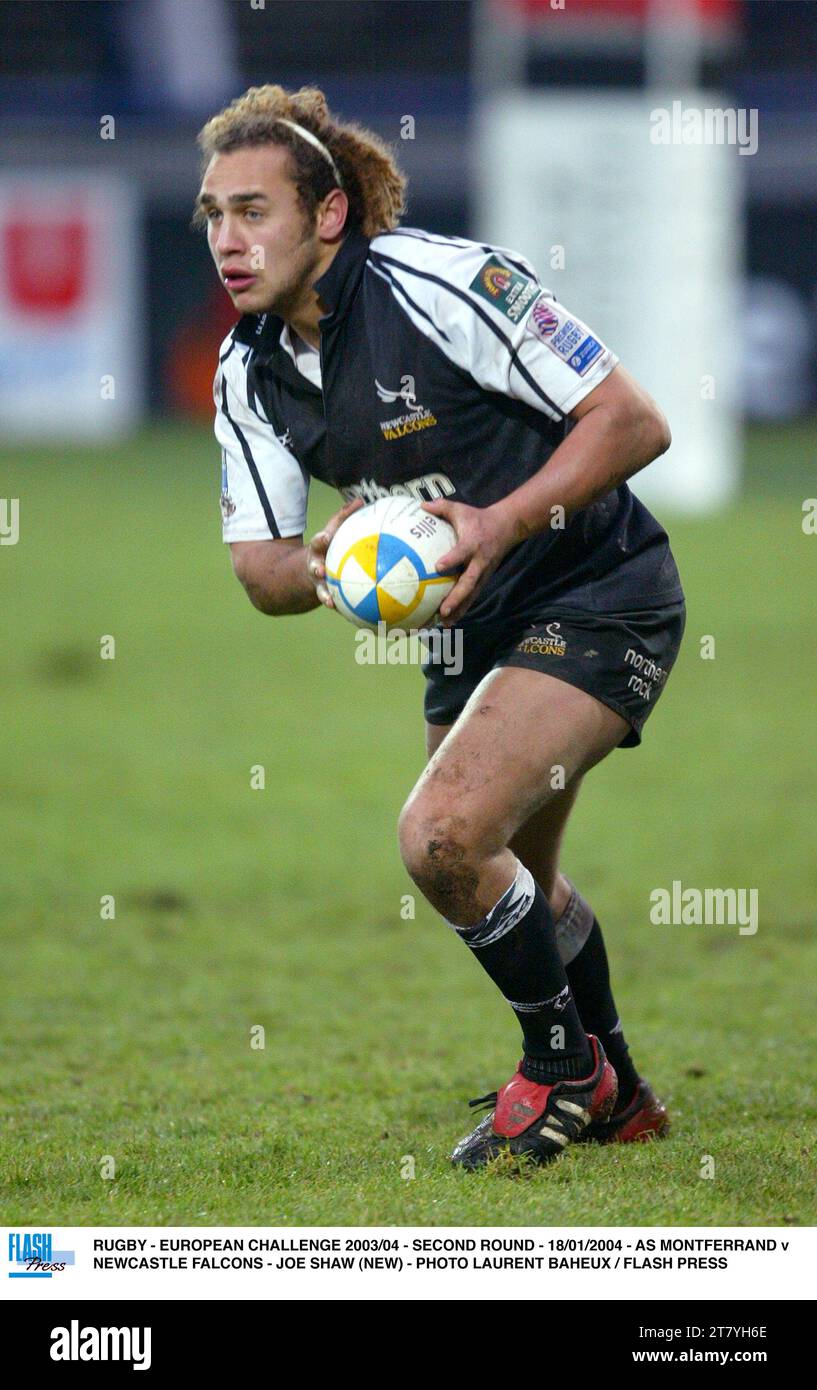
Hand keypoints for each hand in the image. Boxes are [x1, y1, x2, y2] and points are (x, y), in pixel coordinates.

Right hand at [306, 497, 363, 608]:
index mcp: (318, 550)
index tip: (324, 537)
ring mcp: (318, 584)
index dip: (321, 539)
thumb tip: (360, 500)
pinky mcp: (325, 597)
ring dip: (324, 596)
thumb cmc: (326, 548)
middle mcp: (315, 567)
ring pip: (320, 591)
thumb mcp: (331, 531)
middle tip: (320, 571)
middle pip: (313, 568)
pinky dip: (343, 611)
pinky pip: (336, 605)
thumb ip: (343, 517)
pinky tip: (358, 619)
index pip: (318, 542)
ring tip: (330, 603)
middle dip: (316, 569)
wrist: (303, 572)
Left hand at [421, 497, 523, 622]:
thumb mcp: (461, 509)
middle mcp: (479, 561)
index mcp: (473, 543)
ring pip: (471, 595)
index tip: (438, 566)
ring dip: (459, 610)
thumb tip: (421, 505)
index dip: (451, 559)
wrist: (507, 527)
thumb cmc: (478, 518)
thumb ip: (441, 507)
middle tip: (443, 609)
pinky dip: (462, 609)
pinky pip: (472, 596)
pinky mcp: (484, 580)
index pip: (462, 552)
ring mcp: (483, 573)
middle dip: (456, 597)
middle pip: (469, 582)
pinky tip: (449, 621)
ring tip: (444, 623)